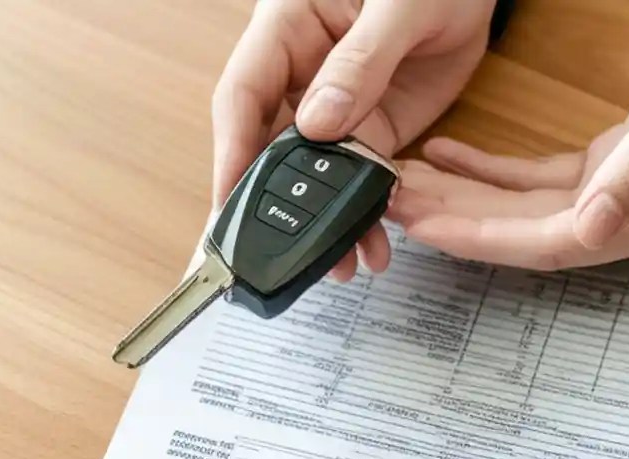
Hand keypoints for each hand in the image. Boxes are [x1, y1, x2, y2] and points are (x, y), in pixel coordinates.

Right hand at [211, 0, 495, 280]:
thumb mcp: (398, 6)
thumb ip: (360, 62)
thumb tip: (317, 126)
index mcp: (287, 28)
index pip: (244, 96)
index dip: (233, 153)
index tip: (230, 206)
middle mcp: (303, 71)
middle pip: (276, 146)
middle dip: (282, 206)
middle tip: (291, 256)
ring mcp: (339, 102)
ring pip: (320, 171)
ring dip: (328, 217)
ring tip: (344, 263)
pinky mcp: (376, 124)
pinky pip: (362, 172)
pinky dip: (366, 209)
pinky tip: (374, 240)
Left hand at [388, 9, 628, 270]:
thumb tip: (590, 226)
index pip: (547, 243)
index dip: (480, 237)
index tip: (424, 225)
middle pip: (524, 235)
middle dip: (456, 221)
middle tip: (391, 204)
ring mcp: (622, 202)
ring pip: (525, 211)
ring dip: (466, 199)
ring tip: (407, 184)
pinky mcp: (615, 174)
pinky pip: (542, 183)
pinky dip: (494, 172)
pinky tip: (453, 157)